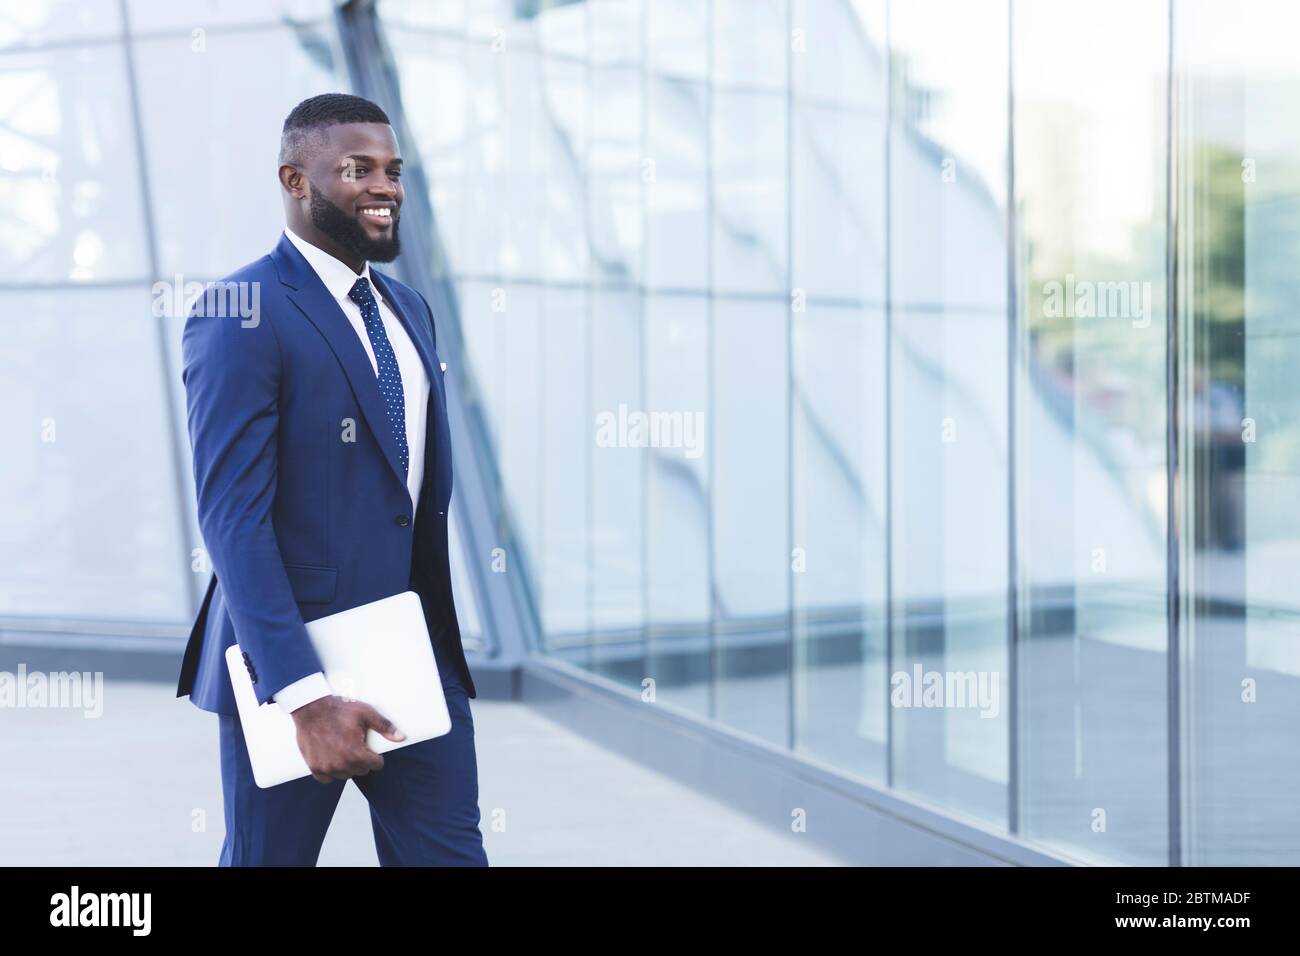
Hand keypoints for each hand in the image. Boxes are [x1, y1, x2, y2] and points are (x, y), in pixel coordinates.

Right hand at [290, 695, 404, 783]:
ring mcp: (327, 767)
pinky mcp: (315, 768)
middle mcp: (341, 764)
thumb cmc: (339, 710)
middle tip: (354, 744)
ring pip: (345, 775)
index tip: (370, 748)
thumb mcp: (366, 713)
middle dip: (361, 760)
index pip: (376, 765)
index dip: (375, 756)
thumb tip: (401, 737)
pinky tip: (332, 758)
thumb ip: (384, 727)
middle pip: (361, 770)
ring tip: (343, 749)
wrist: (311, 709)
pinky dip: (331, 771)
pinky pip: (327, 779)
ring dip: (347, 765)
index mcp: (356, 753)